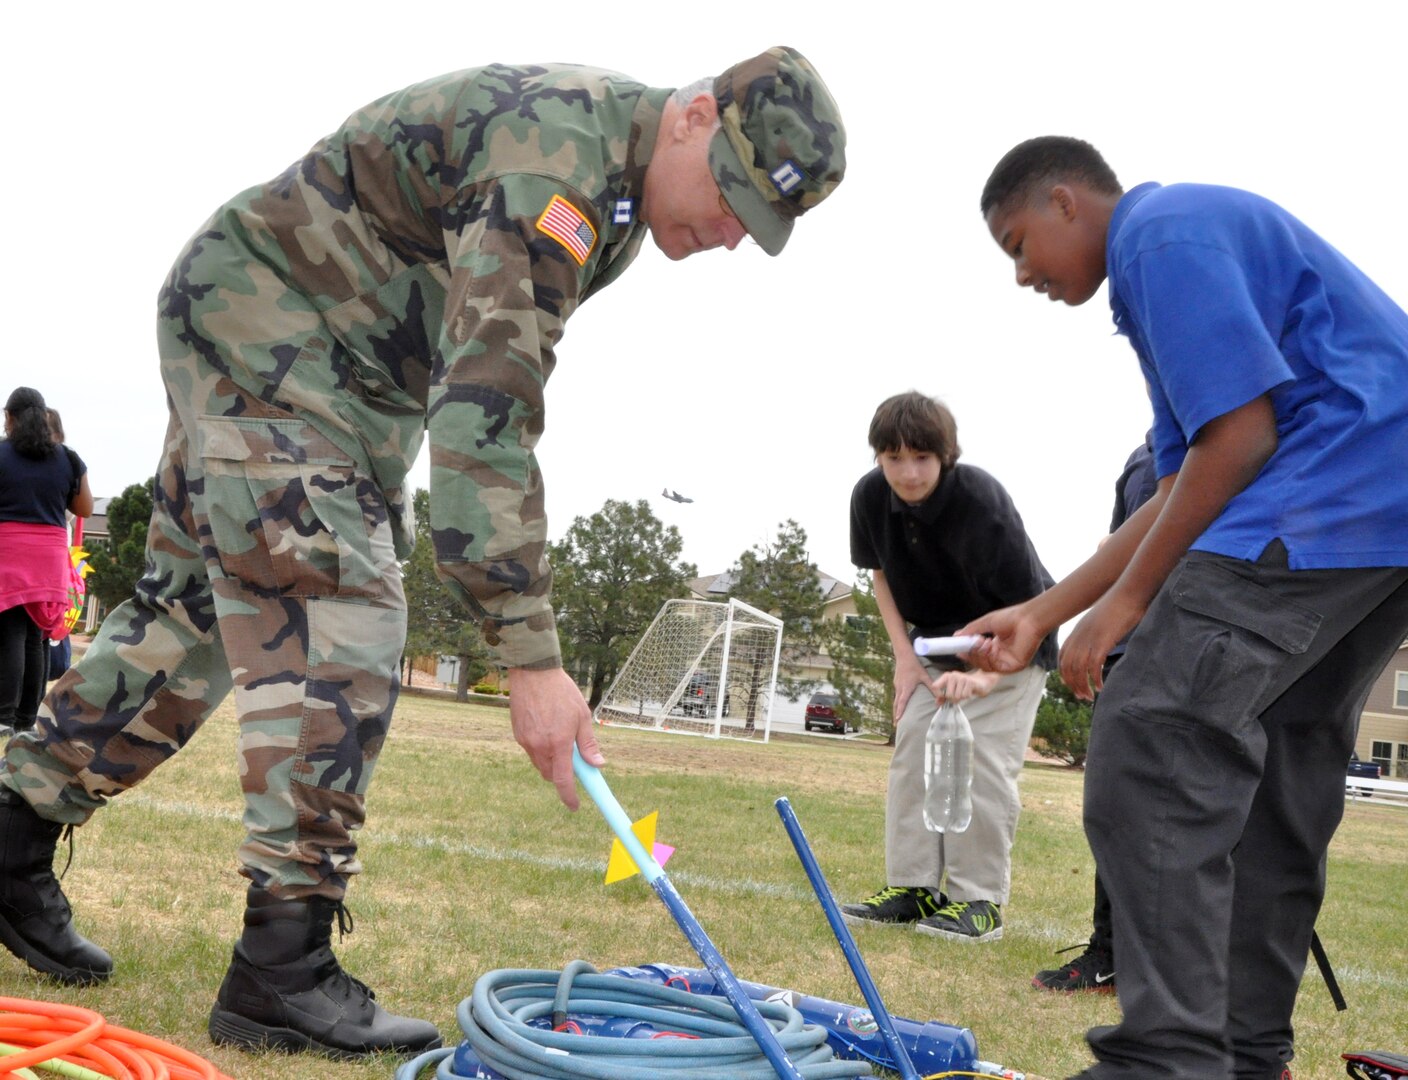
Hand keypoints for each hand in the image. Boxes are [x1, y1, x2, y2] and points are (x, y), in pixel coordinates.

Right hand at [507, 667, 604, 809]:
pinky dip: (541, 749)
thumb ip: (588, 744)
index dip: (570, 797)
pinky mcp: (518, 735)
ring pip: (540, 764)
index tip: (575, 806)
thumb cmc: (562, 692)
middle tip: (573, 760)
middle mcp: (540, 746)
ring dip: (551, 761)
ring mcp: (526, 742)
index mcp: (559, 743)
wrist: (533, 673)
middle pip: (550, 775)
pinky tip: (547, 728)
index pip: (563, 780)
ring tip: (560, 736)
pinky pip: (531, 751)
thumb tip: (598, 765)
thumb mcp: (582, 716)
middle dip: (561, 775)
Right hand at [892, 655, 928, 720]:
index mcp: (906, 688)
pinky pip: (896, 695)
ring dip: (895, 709)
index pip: (902, 702)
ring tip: (896, 718)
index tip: (898, 720)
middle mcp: (900, 688)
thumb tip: (941, 696)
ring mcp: (897, 686)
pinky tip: (898, 706)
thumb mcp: (924, 676)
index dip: (900, 711)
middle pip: (896, 704)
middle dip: (896, 715)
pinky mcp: (896, 683)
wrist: (903, 656)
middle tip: (896, 724)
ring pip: (895, 700)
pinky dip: (896, 702)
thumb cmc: (915, 666)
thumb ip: (933, 686)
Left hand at [931, 668, 1000, 702]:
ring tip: (965, 692)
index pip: (935, 686)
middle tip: (959, 695)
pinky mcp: (970, 682)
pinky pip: (965, 695)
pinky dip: (968, 696)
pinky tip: (969, 691)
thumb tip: (937, 703)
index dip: (938, 694)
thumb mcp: (953, 691)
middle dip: (954, 699)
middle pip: (948, 695)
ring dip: (962, 698)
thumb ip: (943, 697)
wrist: (981, 682)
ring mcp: (962, 678)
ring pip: (957, 696)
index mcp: (947, 676)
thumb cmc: (964, 686)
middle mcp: (953, 675)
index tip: (943, 698)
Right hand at [958, 603, 1043, 673]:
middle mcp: (1001, 655)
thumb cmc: (1011, 617)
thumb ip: (971, 631)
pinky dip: (990, 658)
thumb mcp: (986, 622)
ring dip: (981, 655)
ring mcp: (1008, 662)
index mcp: (996, 646)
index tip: (959, 649)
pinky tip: (991, 646)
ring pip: (986, 667)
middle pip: (980, 663)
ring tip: (984, 641)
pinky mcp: (1014, 666)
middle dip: (973, 654)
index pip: (978, 655)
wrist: (1028, 618)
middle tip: (971, 643)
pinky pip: (996, 668)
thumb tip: (956, 636)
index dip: (969, 653)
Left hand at [1059, 590, 1146, 700]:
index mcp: (1077, 632)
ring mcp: (1089, 638)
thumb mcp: (1099, 621)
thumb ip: (1094, 634)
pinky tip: (1100, 686)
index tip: (1071, 685)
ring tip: (1089, 696)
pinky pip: (1093, 666)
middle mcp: (1079, 636)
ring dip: (1082, 686)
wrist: (1128, 593)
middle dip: (1073, 685)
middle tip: (1082, 697)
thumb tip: (1097, 646)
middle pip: (1068, 666)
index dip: (1064, 673)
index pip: (1062, 657)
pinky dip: (1095, 679)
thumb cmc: (1118, 606)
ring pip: (1078, 669)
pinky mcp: (1102, 641)